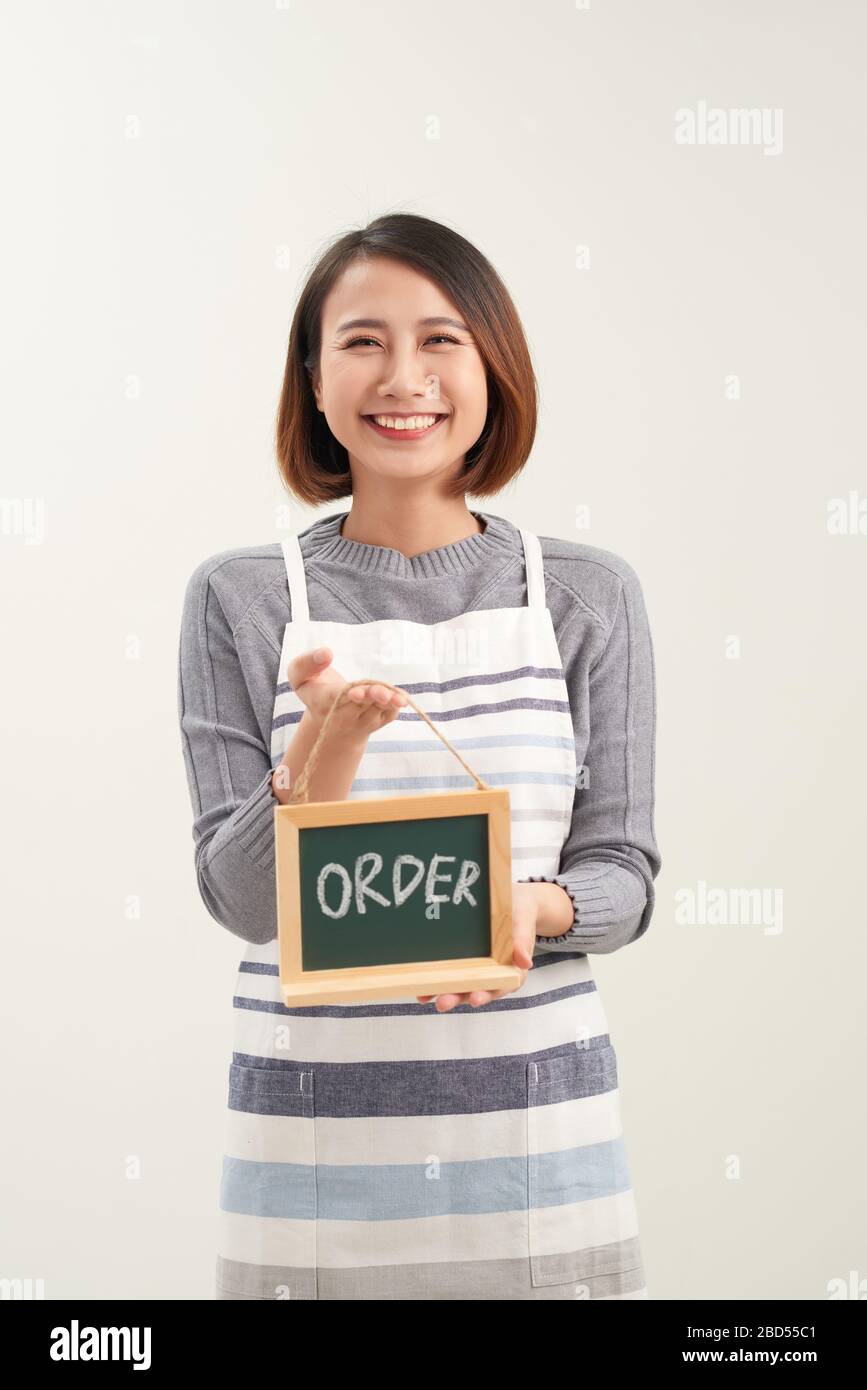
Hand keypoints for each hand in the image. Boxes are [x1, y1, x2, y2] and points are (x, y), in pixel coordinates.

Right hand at [287, 647, 406, 741]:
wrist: (330, 723)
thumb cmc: (314, 691)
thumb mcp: (298, 675)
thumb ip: (306, 664)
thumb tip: (326, 652)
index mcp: (323, 702)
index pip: (335, 699)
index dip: (346, 695)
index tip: (355, 691)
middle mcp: (343, 716)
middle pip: (360, 706)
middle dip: (372, 697)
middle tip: (383, 694)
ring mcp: (362, 721)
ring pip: (376, 711)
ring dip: (388, 703)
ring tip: (398, 699)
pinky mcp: (378, 721)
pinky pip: (389, 714)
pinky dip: (395, 705)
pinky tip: (400, 698)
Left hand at [416, 882, 539, 1010]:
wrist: (515, 901)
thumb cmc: (521, 911)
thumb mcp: (524, 921)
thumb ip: (523, 941)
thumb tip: (525, 963)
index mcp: (513, 969)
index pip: (501, 986)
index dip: (487, 994)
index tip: (476, 998)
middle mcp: (494, 973)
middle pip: (477, 990)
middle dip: (459, 997)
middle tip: (443, 1003)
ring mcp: (478, 969)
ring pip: (461, 987)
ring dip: (444, 993)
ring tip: (426, 997)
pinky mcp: (465, 963)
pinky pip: (451, 975)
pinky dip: (436, 983)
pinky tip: (421, 989)